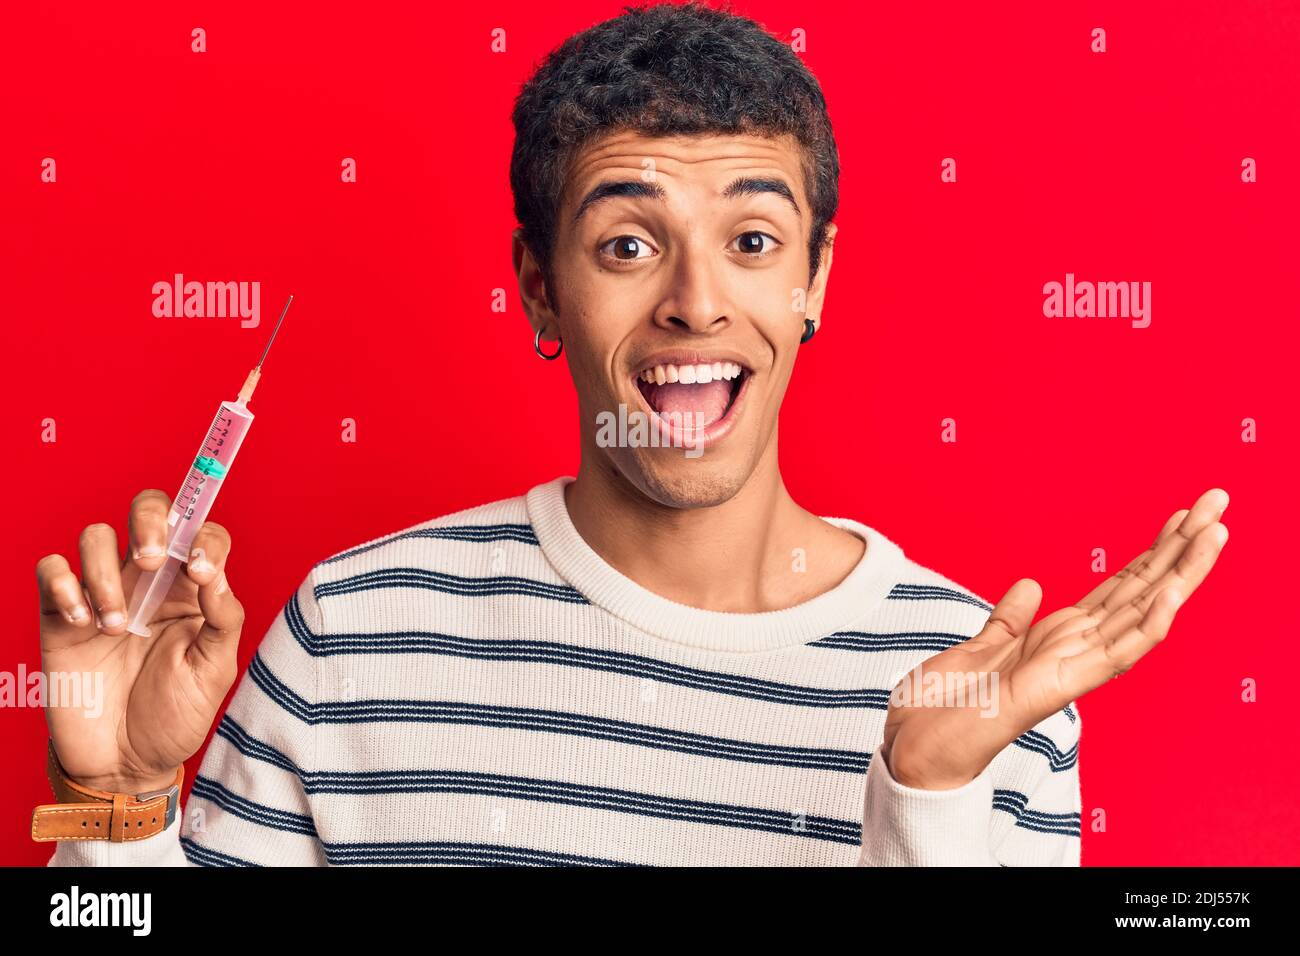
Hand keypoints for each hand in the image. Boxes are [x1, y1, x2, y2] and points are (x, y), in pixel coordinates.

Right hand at [36, 489, 245, 793]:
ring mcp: (104, 594)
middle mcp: (150, 582)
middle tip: (152, 560)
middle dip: (150, 519)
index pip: (202, 532)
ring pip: (96, 536)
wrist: (125, 765)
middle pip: (147, 511)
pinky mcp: (61, 616)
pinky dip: (63, 585)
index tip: (200, 571)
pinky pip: (52, 570)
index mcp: (193, 589)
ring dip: (105, 572)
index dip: (204, 538)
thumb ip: (223, 619)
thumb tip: (214, 573)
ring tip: (117, 626)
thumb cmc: (175, 716)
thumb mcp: (214, 672)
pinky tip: (81, 623)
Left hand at [878, 488, 1228, 789]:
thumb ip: (1010, 618)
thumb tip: (1029, 584)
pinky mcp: (1062, 686)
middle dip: (1181, 547)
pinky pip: (1118, 652)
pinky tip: (1175, 591)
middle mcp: (1076, 651)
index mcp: (1059, 638)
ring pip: (1144, 615)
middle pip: (1142, 591)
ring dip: (1183, 574)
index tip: (1180, 516)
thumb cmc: (946, 709)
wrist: (916, 749)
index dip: (1151, 551)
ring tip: (1217, 531)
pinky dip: (1150, 622)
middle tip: (1217, 500)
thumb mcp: (980, 646)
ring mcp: (1074, 669)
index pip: (1119, 587)